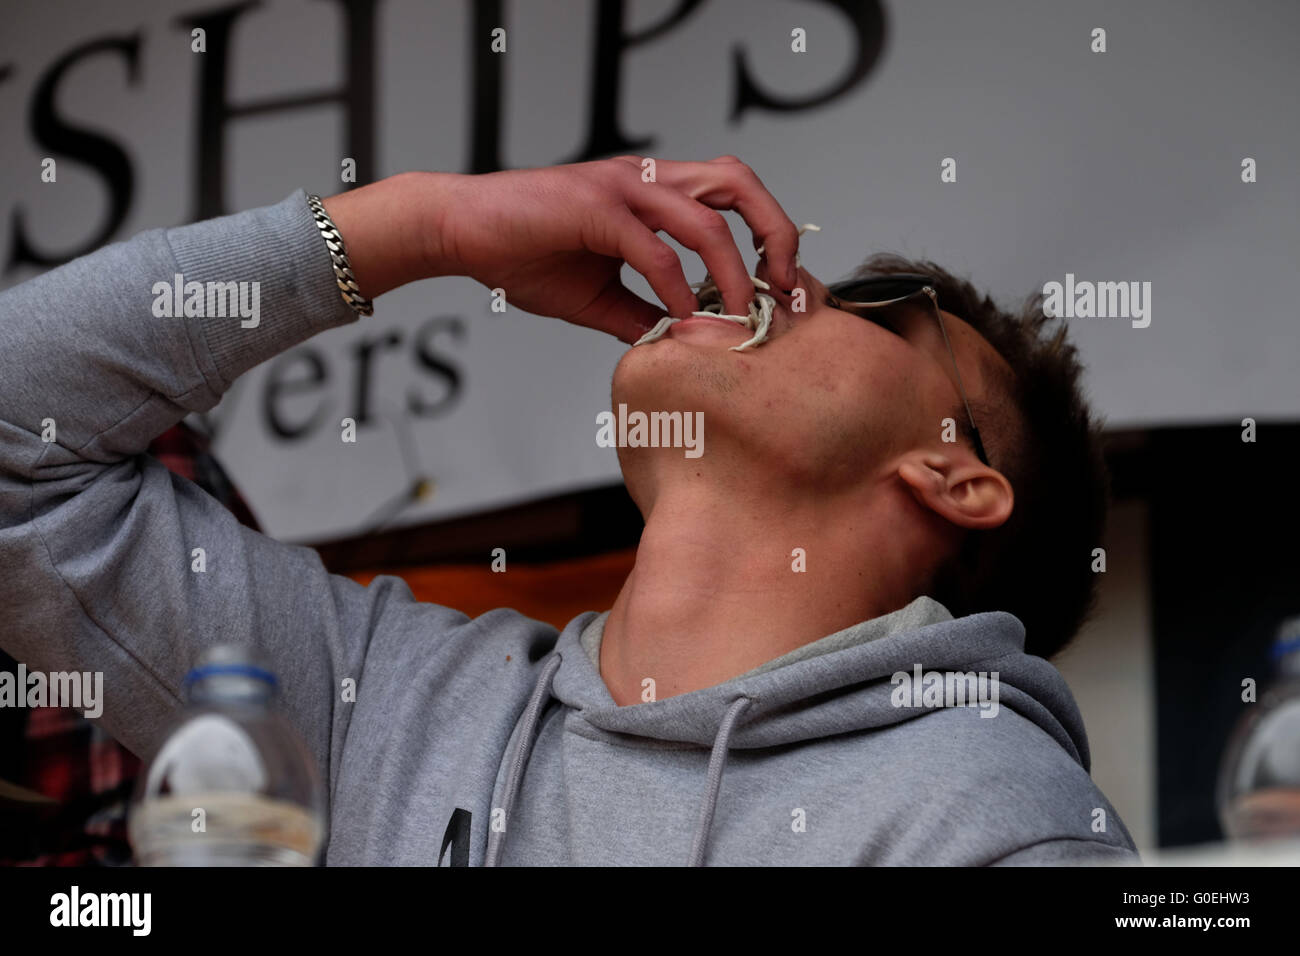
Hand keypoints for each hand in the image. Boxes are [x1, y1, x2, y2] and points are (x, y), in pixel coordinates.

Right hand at [325, 158, 800, 343]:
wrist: (460, 231)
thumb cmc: (522, 254)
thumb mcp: (598, 296)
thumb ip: (643, 314)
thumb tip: (680, 346)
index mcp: (651, 193)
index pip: (730, 198)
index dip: (765, 236)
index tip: (777, 289)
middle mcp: (645, 179)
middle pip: (737, 183)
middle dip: (774, 232)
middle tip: (782, 288)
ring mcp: (622, 187)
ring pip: (706, 215)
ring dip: (733, 270)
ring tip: (741, 315)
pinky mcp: (595, 205)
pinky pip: (653, 246)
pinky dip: (676, 286)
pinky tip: (681, 317)